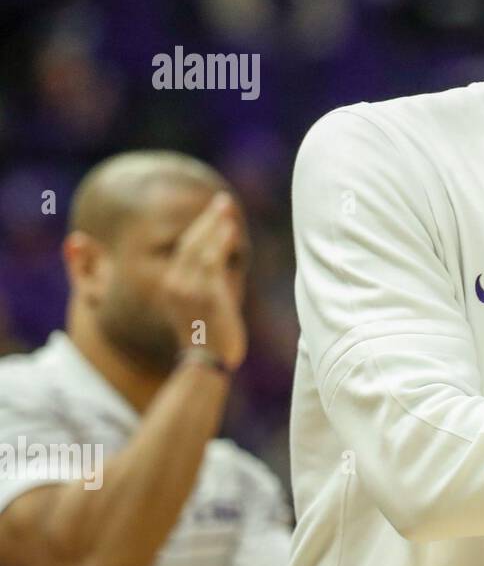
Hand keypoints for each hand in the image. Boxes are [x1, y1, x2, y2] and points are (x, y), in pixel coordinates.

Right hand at [159, 192, 247, 369]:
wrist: (206, 363)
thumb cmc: (211, 339)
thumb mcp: (203, 307)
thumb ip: (209, 284)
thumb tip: (223, 263)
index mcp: (171, 287)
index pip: (184, 250)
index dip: (199, 229)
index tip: (214, 214)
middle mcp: (174, 284)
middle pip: (189, 243)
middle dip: (206, 220)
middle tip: (222, 202)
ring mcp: (188, 289)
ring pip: (199, 247)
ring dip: (214, 225)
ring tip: (226, 208)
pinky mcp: (204, 294)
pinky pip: (212, 261)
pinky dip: (220, 242)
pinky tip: (230, 230)